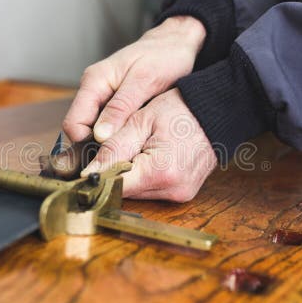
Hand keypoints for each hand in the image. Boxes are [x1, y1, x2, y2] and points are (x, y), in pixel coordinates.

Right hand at [62, 16, 205, 143]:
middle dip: (97, 145)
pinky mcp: (115, 103)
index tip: (107, 155)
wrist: (176, 43)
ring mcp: (103, 97)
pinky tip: (134, 138)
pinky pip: (109, 125)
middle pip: (81, 129)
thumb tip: (100, 136)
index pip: (73, 122)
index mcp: (94, 81)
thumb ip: (121, 108)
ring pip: (95, 130)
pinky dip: (119, 135)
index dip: (84, 143)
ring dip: (110, 142)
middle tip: (123, 156)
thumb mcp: (144, 81)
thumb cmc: (164, 56)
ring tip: (131, 148)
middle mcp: (93, 90)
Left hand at [81, 89, 217, 201]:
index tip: (83, 166)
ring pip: (138, 191)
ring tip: (134, 147)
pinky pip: (153, 189)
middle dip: (114, 172)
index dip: (97, 175)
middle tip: (112, 148)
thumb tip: (89, 171)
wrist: (218, 109)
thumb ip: (113, 147)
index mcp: (161, 172)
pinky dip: (144, 175)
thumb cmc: (182, 109)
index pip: (115, 185)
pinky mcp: (184, 192)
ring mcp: (181, 193)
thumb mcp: (141, 121)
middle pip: (126, 191)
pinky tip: (147, 155)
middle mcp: (173, 190)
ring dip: (130, 174)